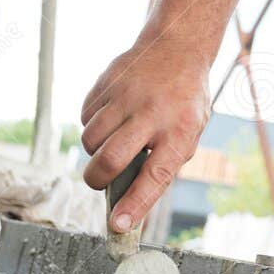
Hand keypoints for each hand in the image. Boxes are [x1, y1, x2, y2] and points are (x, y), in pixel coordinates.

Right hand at [80, 30, 211, 233]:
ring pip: (90, 140)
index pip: (155, 176)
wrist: (177, 47)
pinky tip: (112, 117)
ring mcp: (127, 96)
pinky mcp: (107, 83)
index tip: (117, 226)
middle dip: (97, 181)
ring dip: (94, 152)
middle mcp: (152, 113)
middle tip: (99, 182)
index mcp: (179, 130)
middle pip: (110, 159)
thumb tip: (130, 204)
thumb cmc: (184, 101)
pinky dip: (93, 126)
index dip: (134, 205)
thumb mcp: (189, 132)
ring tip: (112, 142)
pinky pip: (85, 118)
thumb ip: (163, 163)